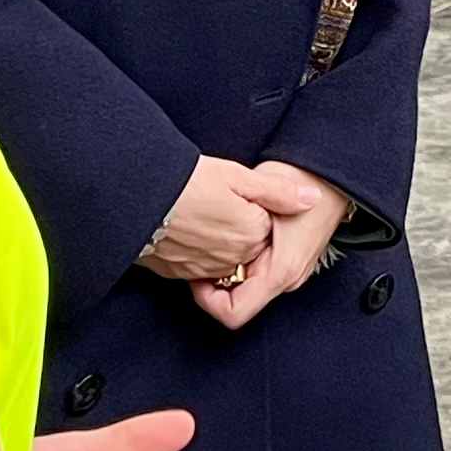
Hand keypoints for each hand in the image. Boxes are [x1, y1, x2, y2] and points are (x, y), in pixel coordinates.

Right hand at [139, 155, 272, 284]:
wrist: (137, 198)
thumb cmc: (187, 182)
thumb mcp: (238, 176)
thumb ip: (279, 192)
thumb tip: (313, 199)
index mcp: (252, 234)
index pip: (268, 226)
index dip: (254, 207)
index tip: (236, 194)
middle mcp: (233, 258)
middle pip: (249, 245)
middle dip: (240, 227)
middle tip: (216, 201)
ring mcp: (206, 269)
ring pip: (225, 259)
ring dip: (219, 242)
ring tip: (200, 215)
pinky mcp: (181, 274)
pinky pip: (200, 268)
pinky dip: (197, 252)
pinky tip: (185, 230)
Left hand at [189, 162, 346, 331]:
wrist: (333, 174)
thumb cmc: (305, 179)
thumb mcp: (265, 194)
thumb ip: (242, 220)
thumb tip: (213, 247)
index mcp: (280, 271)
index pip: (234, 313)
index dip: (207, 300)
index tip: (197, 275)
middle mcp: (287, 280)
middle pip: (238, 302)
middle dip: (216, 283)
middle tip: (206, 253)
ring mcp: (289, 274)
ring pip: (246, 290)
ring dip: (227, 271)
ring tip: (219, 243)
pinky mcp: (287, 264)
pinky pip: (256, 276)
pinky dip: (240, 264)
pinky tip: (235, 240)